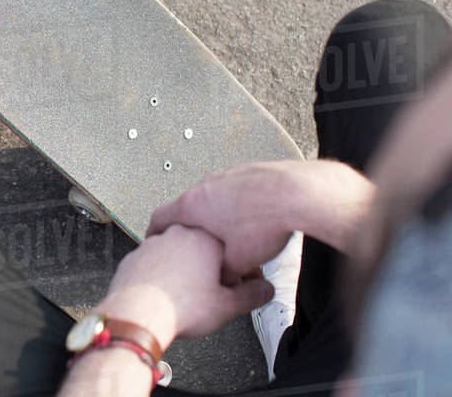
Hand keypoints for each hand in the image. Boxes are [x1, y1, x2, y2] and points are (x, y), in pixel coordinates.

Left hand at [95, 224, 273, 347]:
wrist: (137, 315)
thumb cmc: (181, 308)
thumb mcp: (227, 306)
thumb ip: (251, 295)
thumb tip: (266, 291)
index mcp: (205, 238)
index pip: (231, 249)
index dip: (239, 271)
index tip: (239, 285)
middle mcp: (177, 233)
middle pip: (203, 249)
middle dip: (211, 268)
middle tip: (214, 292)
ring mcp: (153, 243)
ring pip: (177, 254)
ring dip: (185, 269)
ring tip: (188, 295)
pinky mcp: (134, 256)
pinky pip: (154, 263)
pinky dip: (162, 275)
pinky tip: (165, 294)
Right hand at [146, 160, 374, 275]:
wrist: (298, 195)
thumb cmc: (265, 224)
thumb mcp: (236, 264)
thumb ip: (220, 272)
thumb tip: (222, 279)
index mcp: (193, 206)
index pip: (160, 219)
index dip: (153, 234)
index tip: (153, 241)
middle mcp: (205, 186)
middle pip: (189, 209)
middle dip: (195, 230)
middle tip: (203, 247)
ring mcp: (227, 175)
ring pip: (214, 200)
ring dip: (219, 217)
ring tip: (237, 236)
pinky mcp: (249, 172)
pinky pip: (237, 192)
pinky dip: (240, 207)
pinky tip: (257, 222)